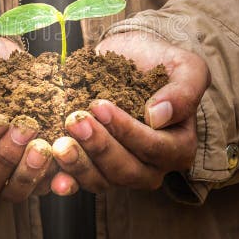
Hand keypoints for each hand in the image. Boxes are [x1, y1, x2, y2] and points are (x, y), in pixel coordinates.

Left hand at [50, 31, 209, 194]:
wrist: (130, 57)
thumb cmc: (161, 62)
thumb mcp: (186, 68)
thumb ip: (183, 92)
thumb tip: (158, 116)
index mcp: (178, 147)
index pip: (155, 149)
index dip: (127, 131)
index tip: (100, 106)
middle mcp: (152, 167)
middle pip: (127, 171)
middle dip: (99, 147)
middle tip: (75, 120)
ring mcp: (121, 170)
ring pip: (102, 181)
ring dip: (79, 165)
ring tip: (59, 142)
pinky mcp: (95, 166)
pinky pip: (80, 181)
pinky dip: (66, 179)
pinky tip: (52, 174)